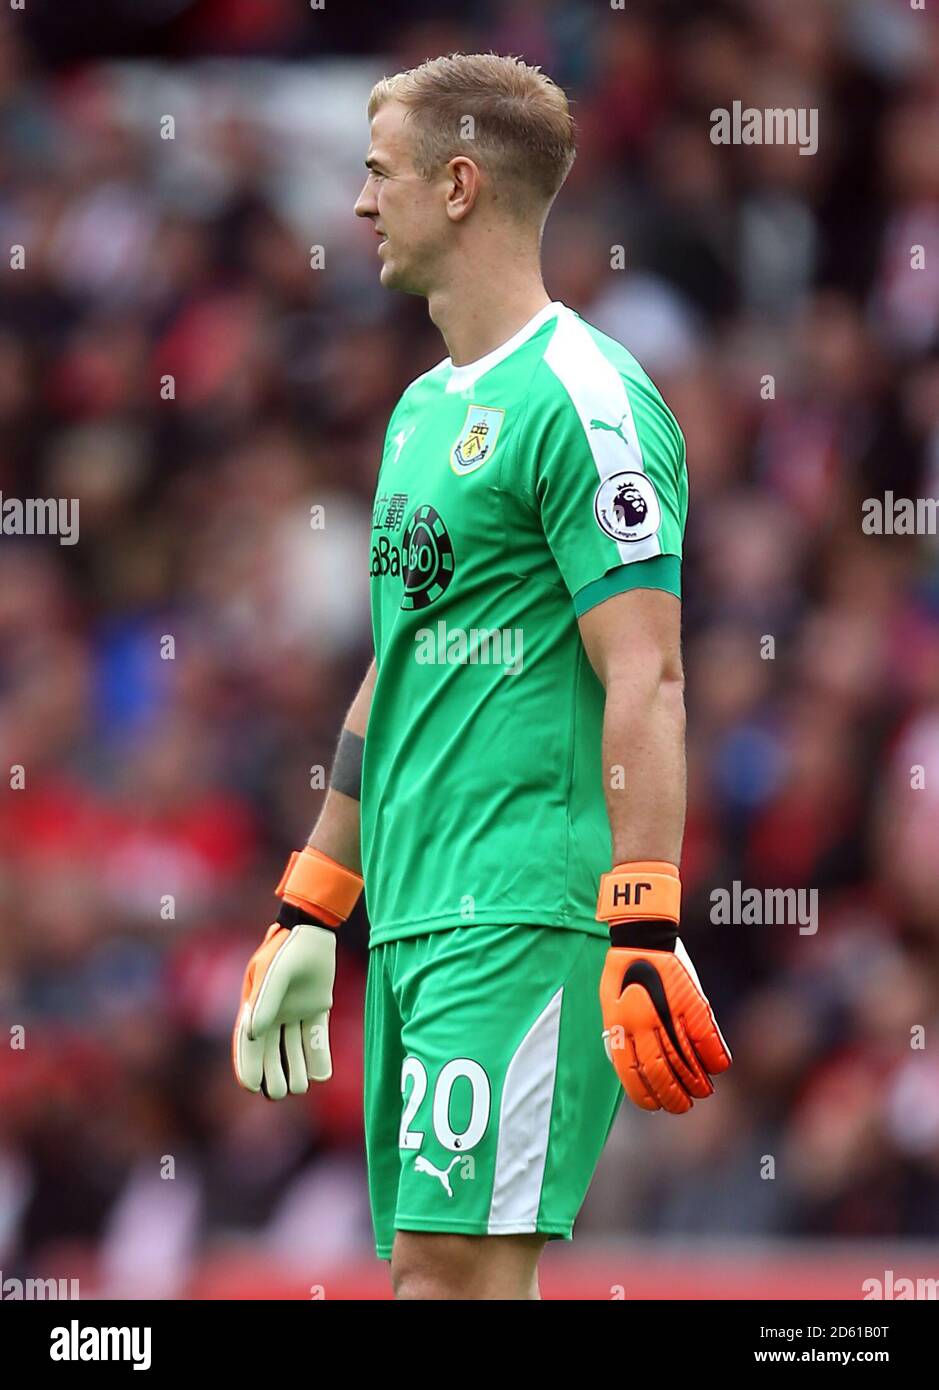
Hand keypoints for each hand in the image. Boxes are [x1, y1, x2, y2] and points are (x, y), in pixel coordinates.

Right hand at [232, 922, 336, 1099]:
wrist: (314, 930)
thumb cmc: (286, 949)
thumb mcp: (273, 974)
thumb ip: (265, 1002)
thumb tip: (253, 1034)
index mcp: (256, 1007)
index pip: (249, 1043)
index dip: (247, 1065)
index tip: (250, 1087)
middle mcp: (274, 1013)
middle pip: (271, 1052)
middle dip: (273, 1074)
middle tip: (277, 1093)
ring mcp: (296, 1011)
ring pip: (294, 1048)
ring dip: (296, 1068)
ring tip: (300, 1087)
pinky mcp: (318, 1007)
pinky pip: (317, 1037)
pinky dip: (319, 1056)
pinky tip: (322, 1075)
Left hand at [600, 938, 730, 1113]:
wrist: (642, 934)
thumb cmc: (624, 968)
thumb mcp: (611, 1003)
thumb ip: (620, 1033)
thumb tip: (629, 1065)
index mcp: (619, 1027)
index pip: (633, 1075)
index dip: (646, 1096)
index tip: (656, 1106)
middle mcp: (642, 1025)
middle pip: (660, 1073)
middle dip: (673, 1097)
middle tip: (682, 1106)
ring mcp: (669, 1015)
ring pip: (685, 1062)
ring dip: (695, 1084)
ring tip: (702, 1093)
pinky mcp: (692, 1003)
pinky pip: (707, 1039)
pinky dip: (715, 1058)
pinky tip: (717, 1068)